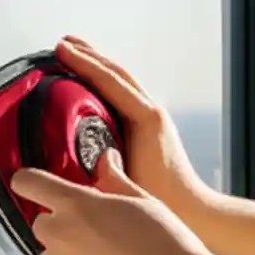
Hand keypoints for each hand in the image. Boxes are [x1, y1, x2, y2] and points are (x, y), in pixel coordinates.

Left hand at [11, 149, 212, 254]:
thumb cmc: (167, 242)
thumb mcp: (143, 201)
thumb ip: (115, 180)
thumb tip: (105, 159)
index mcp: (76, 204)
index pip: (30, 183)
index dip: (28, 181)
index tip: (31, 183)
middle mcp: (60, 234)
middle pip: (41, 223)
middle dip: (61, 223)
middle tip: (94, 228)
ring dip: (66, 253)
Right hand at [55, 36, 213, 216]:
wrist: (194, 212)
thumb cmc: (162, 201)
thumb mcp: (127, 184)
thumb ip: (102, 166)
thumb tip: (70, 151)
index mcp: (147, 118)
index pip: (110, 82)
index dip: (83, 63)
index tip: (60, 50)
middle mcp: (152, 111)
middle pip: (117, 73)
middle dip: (89, 55)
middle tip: (63, 43)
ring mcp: (153, 117)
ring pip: (121, 81)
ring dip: (97, 66)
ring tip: (74, 54)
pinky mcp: (150, 126)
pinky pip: (123, 95)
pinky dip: (105, 83)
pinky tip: (90, 88)